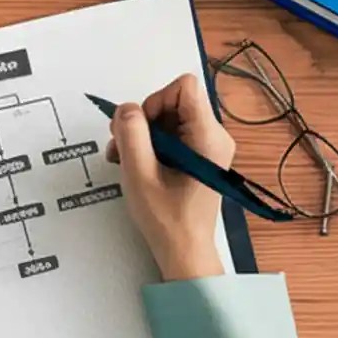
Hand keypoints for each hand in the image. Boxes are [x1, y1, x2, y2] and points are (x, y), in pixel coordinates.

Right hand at [106, 74, 234, 281]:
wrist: (184, 250)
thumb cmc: (166, 218)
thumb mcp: (139, 174)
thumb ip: (131, 134)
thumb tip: (125, 108)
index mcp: (208, 138)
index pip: (184, 87)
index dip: (156, 100)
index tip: (142, 130)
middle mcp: (214, 136)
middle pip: (173, 100)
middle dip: (143, 119)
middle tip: (123, 147)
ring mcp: (207, 145)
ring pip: (168, 116)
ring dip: (142, 134)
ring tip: (125, 159)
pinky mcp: (198, 155)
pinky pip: (171, 132)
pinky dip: (150, 143)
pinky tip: (135, 164)